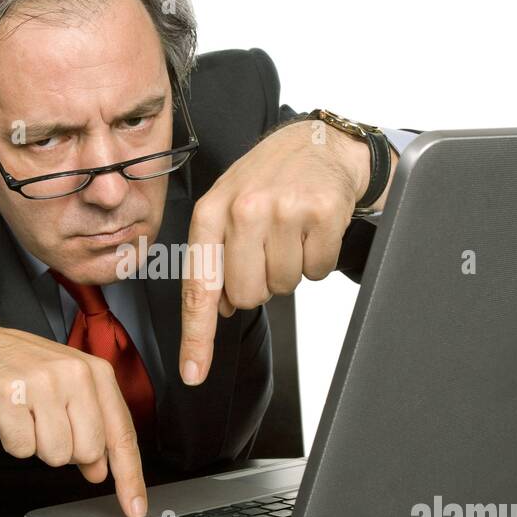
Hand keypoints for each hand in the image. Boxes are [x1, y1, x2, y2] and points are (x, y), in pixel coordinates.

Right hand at [0, 325, 146, 516]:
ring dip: (38, 446)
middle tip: (48, 424)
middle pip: (88, 451)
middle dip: (67, 451)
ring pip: (56, 454)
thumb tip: (100, 470)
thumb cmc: (22, 371)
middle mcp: (74, 373)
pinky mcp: (8, 395)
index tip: (135, 507)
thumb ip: (91, 428)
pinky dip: (14, 442)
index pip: (122, 433)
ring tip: (27, 416)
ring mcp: (41, 382)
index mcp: (96, 371)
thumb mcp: (67, 390)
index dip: (129, 476)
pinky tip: (9, 416)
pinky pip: (22, 448)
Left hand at [178, 119, 379, 384]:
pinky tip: (313, 229)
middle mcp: (243, 210)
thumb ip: (215, 257)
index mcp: (211, 213)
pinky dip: (318, 258)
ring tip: (291, 232)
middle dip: (260, 283)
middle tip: (268, 248)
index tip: (193, 374)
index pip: (199, 286)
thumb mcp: (226, 208)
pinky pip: (318, 270)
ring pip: (285, 286)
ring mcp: (284, 209)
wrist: (316, 142)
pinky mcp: (322, 212)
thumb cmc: (267, 180)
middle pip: (247, 296)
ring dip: (291, 268)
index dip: (197, 337)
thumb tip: (220, 306)